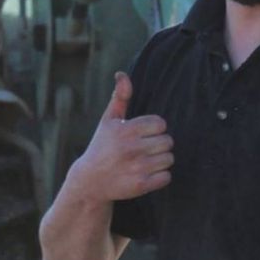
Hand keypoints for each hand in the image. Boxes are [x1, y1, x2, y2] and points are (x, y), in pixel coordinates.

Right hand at [66, 72, 173, 202]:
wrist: (90, 181)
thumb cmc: (102, 146)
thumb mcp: (108, 120)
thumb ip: (120, 97)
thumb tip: (122, 74)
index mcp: (126, 129)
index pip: (161, 124)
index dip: (153, 129)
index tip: (142, 135)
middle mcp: (132, 147)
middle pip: (168, 141)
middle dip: (158, 145)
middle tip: (145, 149)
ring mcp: (137, 167)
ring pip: (169, 159)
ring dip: (160, 161)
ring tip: (145, 161)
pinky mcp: (141, 185)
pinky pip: (166, 177)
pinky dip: (160, 177)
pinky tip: (146, 174)